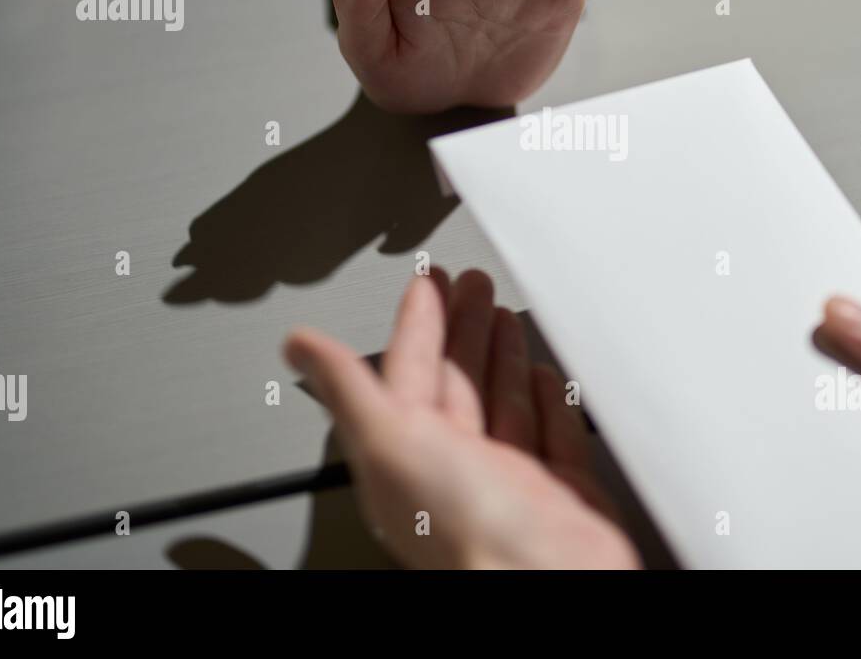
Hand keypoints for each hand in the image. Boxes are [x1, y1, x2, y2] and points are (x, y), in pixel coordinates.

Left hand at [284, 270, 638, 568]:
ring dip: (501, 355)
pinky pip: (552, 435)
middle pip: (457, 381)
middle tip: (470, 283)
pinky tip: (544, 376)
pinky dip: (548, 403)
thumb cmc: (464, 530)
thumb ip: (347, 389)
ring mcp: (511, 480)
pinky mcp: (562, 491)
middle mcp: (457, 468)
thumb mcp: (389, 440)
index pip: (409, 371)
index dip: (418, 321)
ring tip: (503, 313)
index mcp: (409, 455)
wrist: (545, 577)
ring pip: (501, 403)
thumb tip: (298, 345)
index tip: (427, 282)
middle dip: (462, 326)